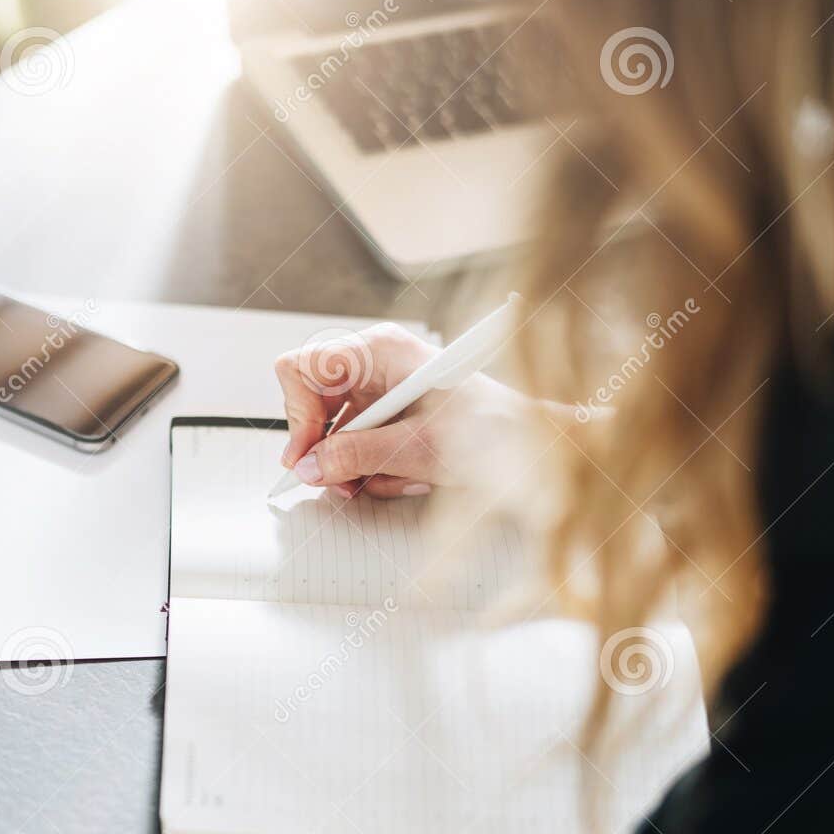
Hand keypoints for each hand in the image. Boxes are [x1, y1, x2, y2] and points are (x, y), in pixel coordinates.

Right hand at [274, 323, 537, 498]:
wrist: (536, 448)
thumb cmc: (494, 432)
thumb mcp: (419, 449)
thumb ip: (357, 456)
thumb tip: (310, 466)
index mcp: (379, 350)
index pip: (302, 369)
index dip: (298, 415)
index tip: (310, 456)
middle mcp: (373, 363)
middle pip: (312, 405)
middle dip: (327, 450)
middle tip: (343, 483)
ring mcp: (379, 390)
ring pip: (332, 433)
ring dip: (354, 467)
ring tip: (391, 480)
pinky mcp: (389, 415)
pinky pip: (356, 445)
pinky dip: (372, 469)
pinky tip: (404, 476)